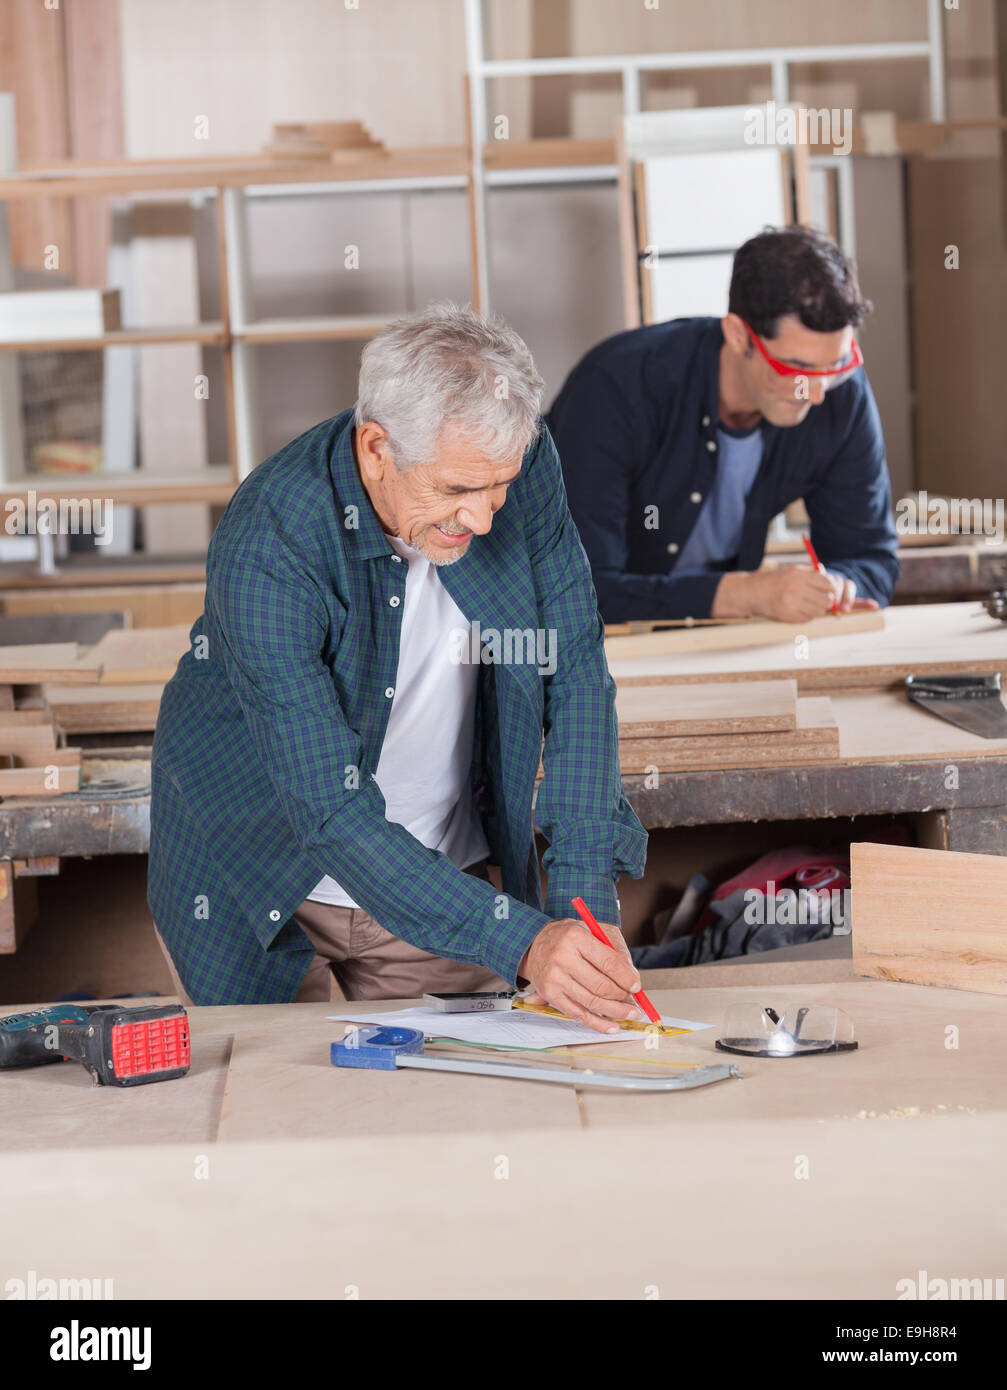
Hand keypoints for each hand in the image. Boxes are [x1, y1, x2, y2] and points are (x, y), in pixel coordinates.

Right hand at [517, 919, 642, 1034]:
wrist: (534, 943)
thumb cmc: (568, 937)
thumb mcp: (593, 930)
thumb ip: (615, 950)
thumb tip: (632, 978)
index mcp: (576, 937)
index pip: (608, 962)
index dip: (626, 978)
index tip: (636, 986)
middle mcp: (563, 958)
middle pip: (601, 986)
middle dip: (622, 997)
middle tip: (634, 1002)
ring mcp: (555, 979)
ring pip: (592, 1002)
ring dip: (615, 1012)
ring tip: (628, 1014)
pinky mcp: (550, 994)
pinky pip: (578, 1014)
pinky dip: (597, 1023)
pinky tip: (612, 1026)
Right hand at [714, 567, 874, 622]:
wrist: (752, 592)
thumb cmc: (775, 581)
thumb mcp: (793, 571)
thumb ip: (813, 574)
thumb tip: (834, 582)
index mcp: (800, 575)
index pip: (829, 583)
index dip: (833, 589)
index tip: (831, 591)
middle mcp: (797, 589)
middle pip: (828, 600)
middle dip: (829, 602)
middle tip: (823, 601)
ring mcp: (793, 603)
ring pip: (820, 611)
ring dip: (818, 610)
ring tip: (808, 605)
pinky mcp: (789, 616)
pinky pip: (808, 618)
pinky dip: (807, 616)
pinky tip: (798, 610)